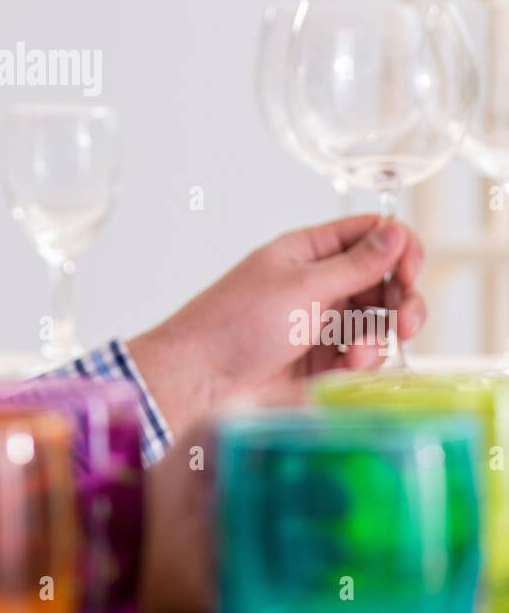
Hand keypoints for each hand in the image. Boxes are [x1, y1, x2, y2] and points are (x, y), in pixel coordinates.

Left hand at [127, 215, 424, 440]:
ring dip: (381, 336)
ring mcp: (322, 323)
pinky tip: (345, 368)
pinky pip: (363, 357)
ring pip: (378, 322)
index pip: (371, 234)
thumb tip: (396, 231)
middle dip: (402, 299)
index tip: (410, 272)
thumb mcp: (302, 287)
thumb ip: (356, 264)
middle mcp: (320, 283)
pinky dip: (363, 362)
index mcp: (309, 251)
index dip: (399, 248)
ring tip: (359, 352)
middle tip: (406, 322)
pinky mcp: (323, 362)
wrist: (201, 382)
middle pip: (385, 281)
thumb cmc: (237, 324)